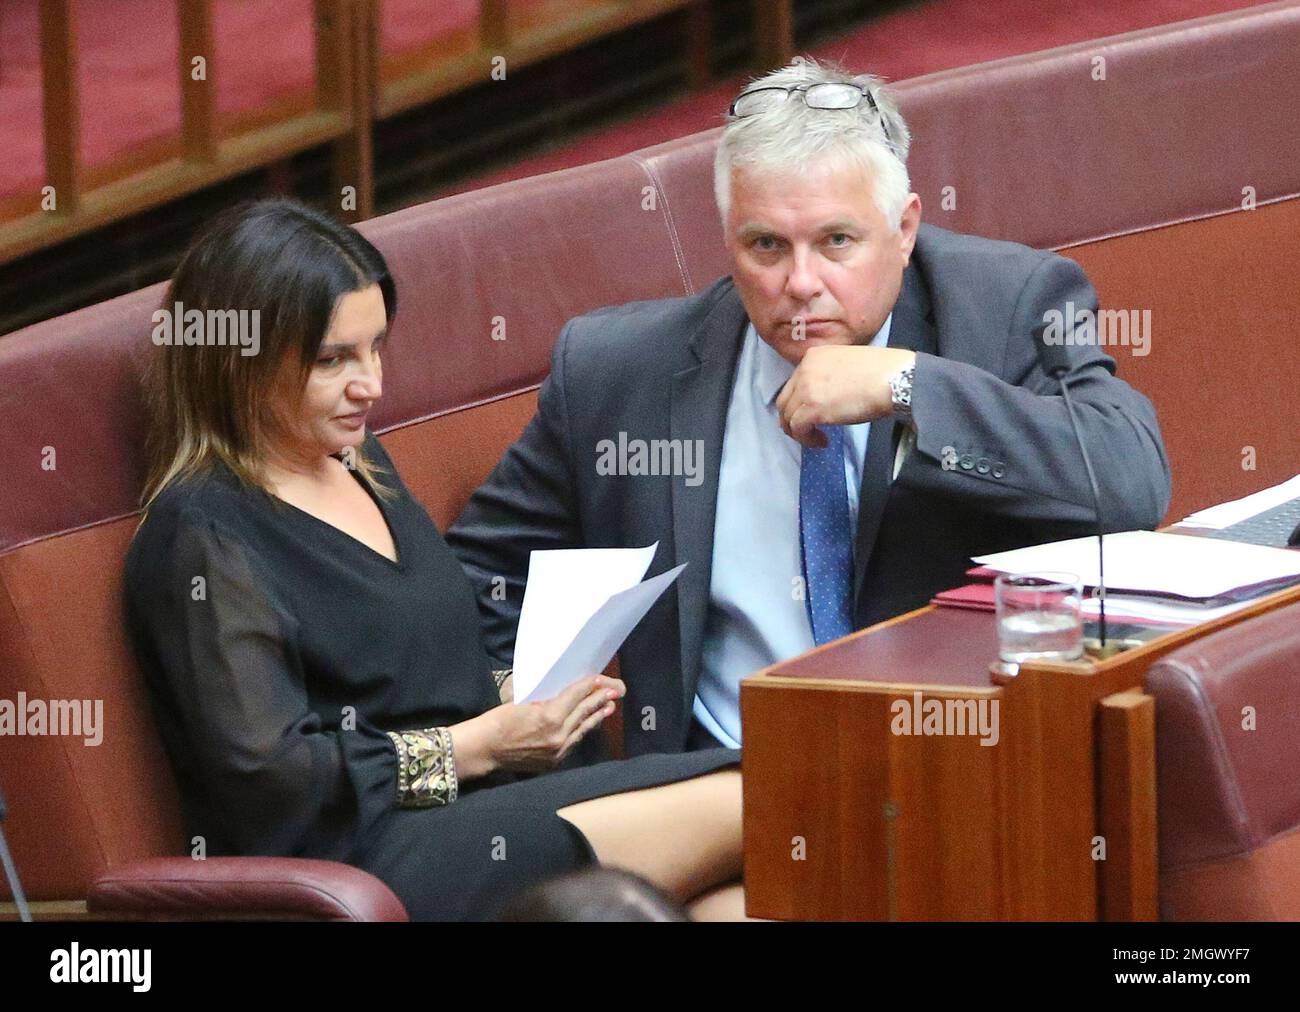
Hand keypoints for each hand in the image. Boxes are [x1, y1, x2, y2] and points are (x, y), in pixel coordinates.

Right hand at [458, 675, 625, 774]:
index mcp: (550, 716)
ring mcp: (557, 751)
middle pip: (584, 712)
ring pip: (582, 729)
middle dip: (600, 699)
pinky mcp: (554, 761)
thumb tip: (568, 694)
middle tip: (616, 689)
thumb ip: (549, 700)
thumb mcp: (525, 702)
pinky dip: (581, 730)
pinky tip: (588, 724)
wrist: (485, 749)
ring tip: (609, 706)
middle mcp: (558, 735)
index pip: (576, 696)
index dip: (589, 686)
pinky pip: (573, 742)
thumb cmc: (499, 720)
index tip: (600, 678)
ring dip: (596, 716)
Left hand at [776, 346, 915, 447]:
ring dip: (799, 431)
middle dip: (791, 418)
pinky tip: (822, 441)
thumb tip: (826, 395)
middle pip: (785, 400)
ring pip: (787, 416)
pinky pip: (798, 428)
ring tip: (815, 438)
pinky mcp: (813, 409)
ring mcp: (806, 389)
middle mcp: (805, 369)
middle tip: (805, 431)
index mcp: (813, 356)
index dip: (799, 402)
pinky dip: (806, 439)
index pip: (794, 383)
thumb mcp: (847, 363)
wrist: (894, 379)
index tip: (809, 413)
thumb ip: (830, 374)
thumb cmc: (882, 372)